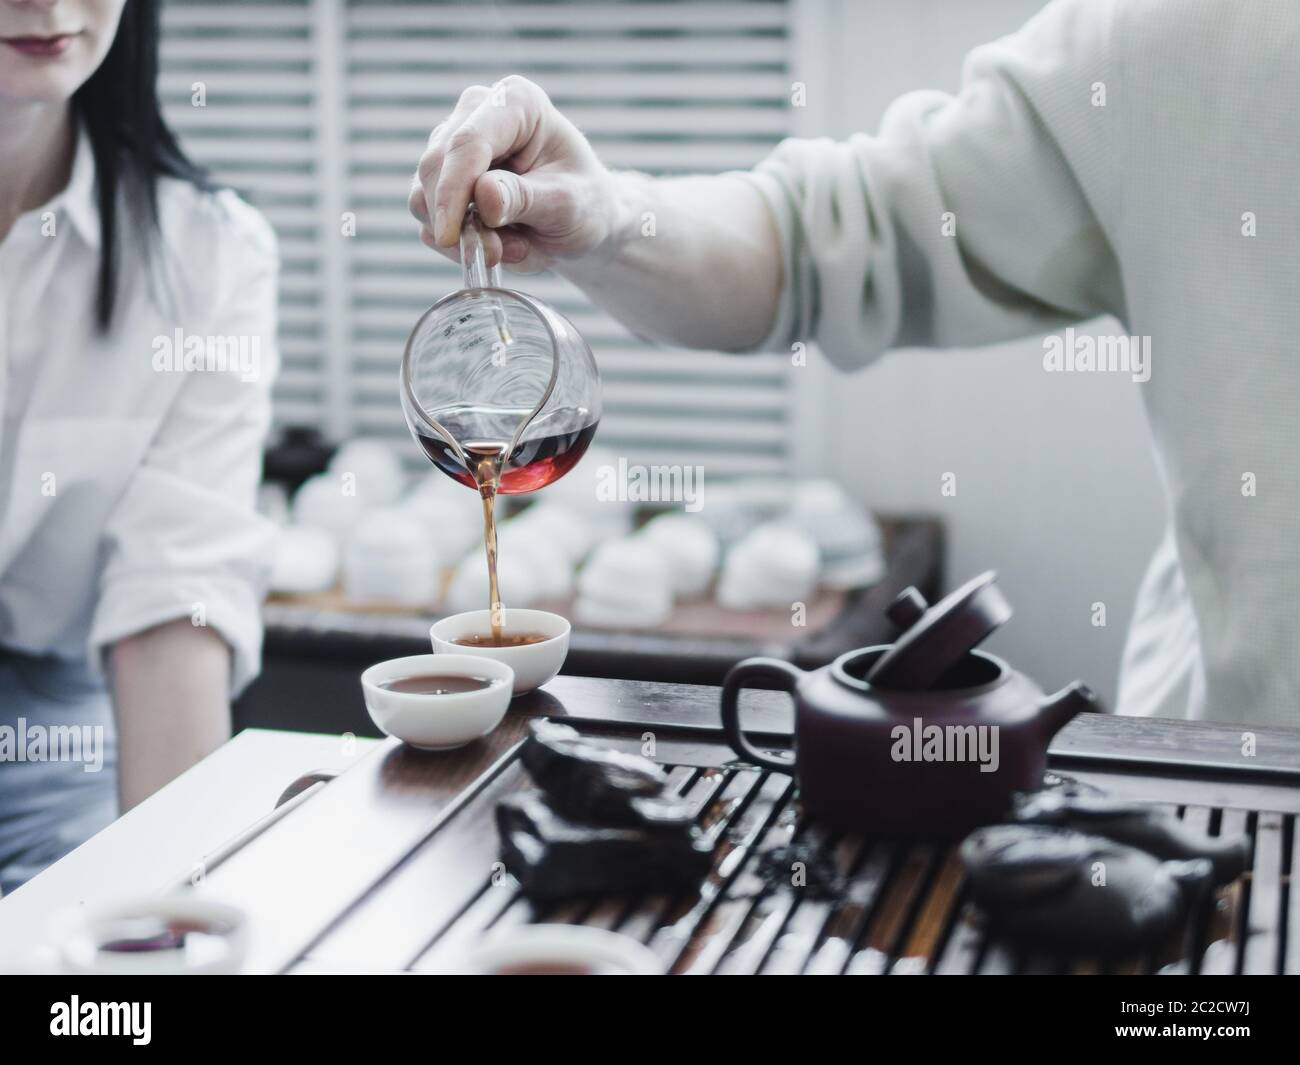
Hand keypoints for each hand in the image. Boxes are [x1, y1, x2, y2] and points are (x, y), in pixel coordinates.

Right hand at [410, 75, 617, 271]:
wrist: (583, 219)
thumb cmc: (585, 202)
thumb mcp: (568, 205)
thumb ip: (526, 198)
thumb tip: (482, 196)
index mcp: (516, 102)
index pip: (468, 142)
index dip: (453, 191)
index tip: (450, 236)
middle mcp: (477, 112)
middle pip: (436, 166)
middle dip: (458, 222)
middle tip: (501, 255)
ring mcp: (453, 143)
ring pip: (424, 196)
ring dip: (462, 237)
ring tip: (514, 248)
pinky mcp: (443, 177)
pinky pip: (428, 217)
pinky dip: (458, 243)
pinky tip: (499, 244)